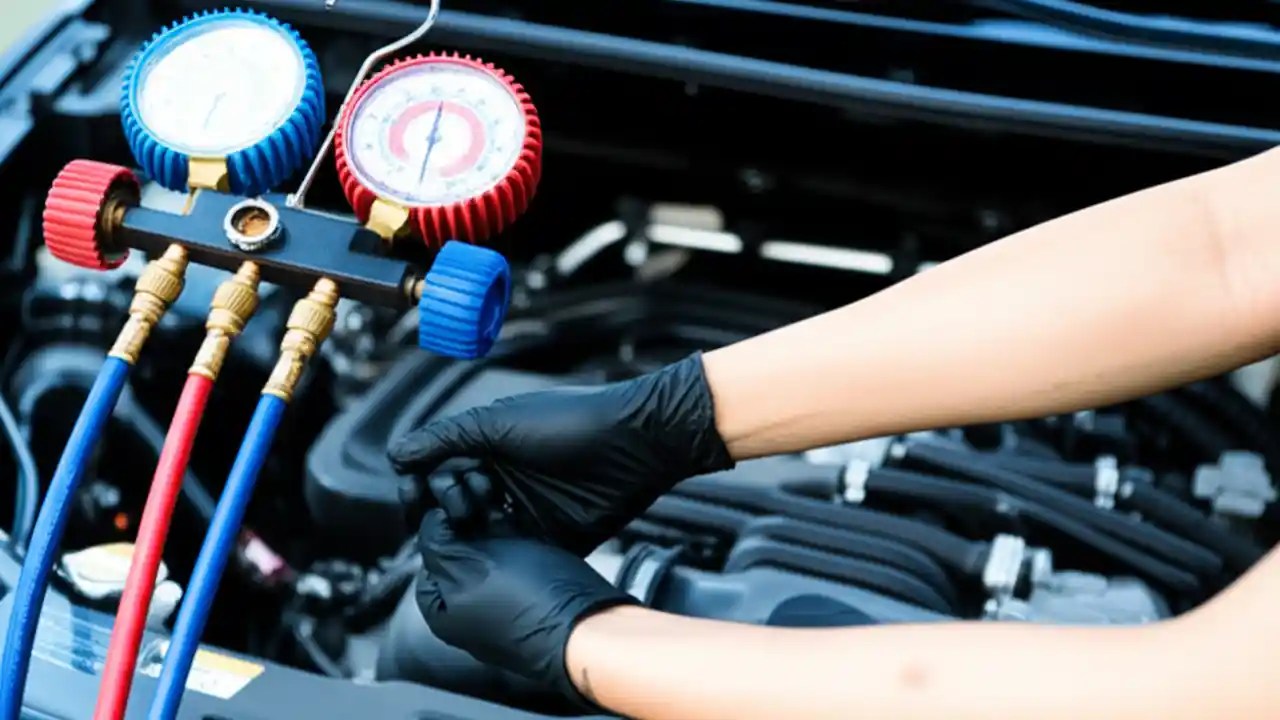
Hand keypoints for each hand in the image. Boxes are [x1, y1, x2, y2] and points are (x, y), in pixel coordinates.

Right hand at [389, 352, 733, 554]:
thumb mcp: (498, 423)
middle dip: (448, 510)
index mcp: (488, 449)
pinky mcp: (554, 537)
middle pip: (455, 508)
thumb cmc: (571, 422)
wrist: (638, 442)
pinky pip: (517, 553)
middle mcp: (504, 480)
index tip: (413, 500)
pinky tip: (499, 551)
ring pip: (483, 534)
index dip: (421, 488)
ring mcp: (528, 510)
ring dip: (473, 535)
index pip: (437, 475)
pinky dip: (503, 555)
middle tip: (464, 506)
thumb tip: (396, 454)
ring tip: (482, 523)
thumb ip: (446, 439)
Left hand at [415, 510, 635, 704]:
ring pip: (494, 551)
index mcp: (444, 613)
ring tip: (506, 507)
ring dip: (498, 526)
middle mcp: (472, 611)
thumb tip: (429, 523)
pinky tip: (529, 522)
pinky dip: (521, 537)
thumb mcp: (465, 566)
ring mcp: (507, 602)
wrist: (588, 626)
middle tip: (482, 500)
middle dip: (471, 523)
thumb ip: (436, 543)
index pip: (428, 558)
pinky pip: (522, 557)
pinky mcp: (538, 593)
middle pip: (462, 552)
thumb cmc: (525, 602)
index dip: (439, 528)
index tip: (453, 506)